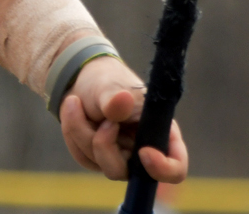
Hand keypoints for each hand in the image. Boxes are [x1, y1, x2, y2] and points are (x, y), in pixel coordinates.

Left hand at [58, 55, 187, 182]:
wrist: (83, 77)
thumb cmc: (108, 80)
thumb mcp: (110, 85)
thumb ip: (115, 98)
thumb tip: (122, 101)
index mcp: (160, 134)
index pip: (176, 168)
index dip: (163, 169)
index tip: (143, 152)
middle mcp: (142, 151)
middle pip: (125, 171)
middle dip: (103, 144)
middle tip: (100, 118)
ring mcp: (119, 157)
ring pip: (98, 163)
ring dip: (81, 131)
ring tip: (75, 101)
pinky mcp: (97, 157)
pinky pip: (82, 156)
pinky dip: (72, 132)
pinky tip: (73, 109)